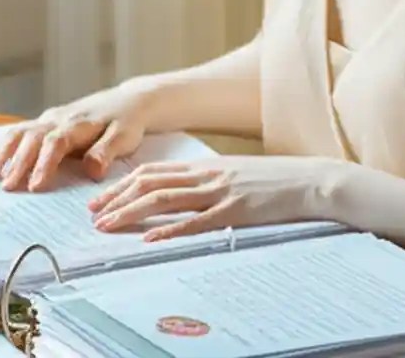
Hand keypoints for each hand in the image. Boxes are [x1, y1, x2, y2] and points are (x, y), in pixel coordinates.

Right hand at [0, 84, 155, 191]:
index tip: (36, 186)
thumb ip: (106, 152)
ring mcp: (48, 119)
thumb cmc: (126, 122)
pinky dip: (3, 147)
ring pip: (19, 132)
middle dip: (18, 162)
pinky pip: (18, 132)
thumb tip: (92, 171)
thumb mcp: (124, 137)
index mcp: (77, 124)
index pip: (56, 143)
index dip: (44, 163)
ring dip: (3, 152)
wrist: (126, 101)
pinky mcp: (44, 122)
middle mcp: (58, 119)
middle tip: (7, 187)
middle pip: (32, 138)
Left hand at [88, 155, 346, 241]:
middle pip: (149, 183)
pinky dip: (170, 229)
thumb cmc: (274, 182)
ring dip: (131, 212)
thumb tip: (180, 193)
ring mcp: (220, 191)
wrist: (312, 180)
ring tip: (108, 226)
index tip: (99, 199)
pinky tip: (150, 238)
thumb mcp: (234, 175)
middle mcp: (206, 175)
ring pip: (165, 199)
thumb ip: (206, 182)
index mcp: (204, 166)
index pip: (151, 171)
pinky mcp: (236, 210)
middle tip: (92, 215)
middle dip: (116, 198)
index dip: (121, 184)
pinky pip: (197, 221)